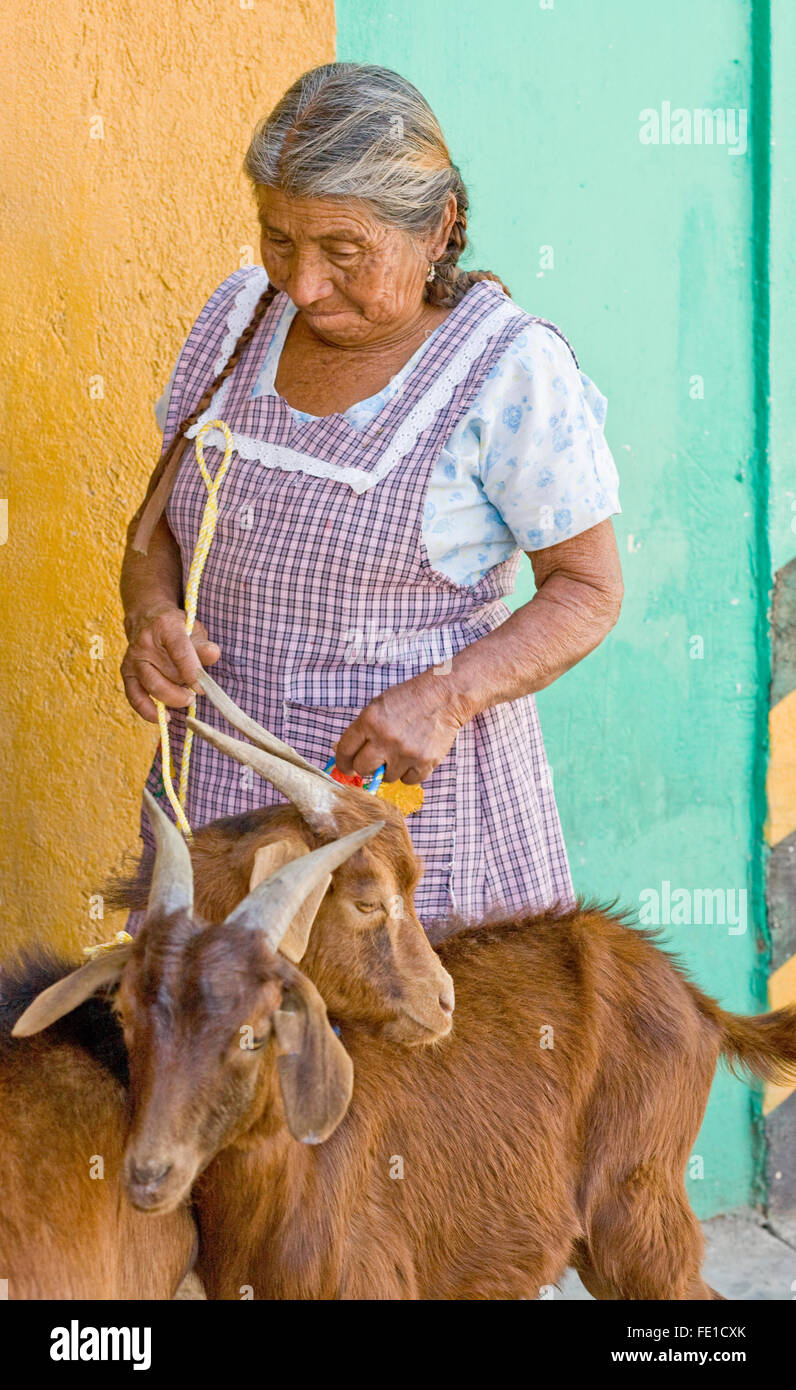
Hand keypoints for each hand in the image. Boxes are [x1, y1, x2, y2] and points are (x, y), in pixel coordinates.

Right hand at [121, 605, 220, 723]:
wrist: (146, 619)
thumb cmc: (176, 628)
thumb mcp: (193, 629)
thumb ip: (203, 645)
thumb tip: (213, 654)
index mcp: (165, 627)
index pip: (179, 651)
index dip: (192, 671)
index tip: (202, 687)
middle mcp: (145, 644)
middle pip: (162, 675)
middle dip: (180, 692)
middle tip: (194, 695)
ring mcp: (133, 659)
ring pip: (151, 688)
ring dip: (171, 699)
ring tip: (186, 699)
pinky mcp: (127, 673)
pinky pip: (135, 698)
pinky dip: (150, 711)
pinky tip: (165, 717)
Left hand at [334, 672, 470, 784]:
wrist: (443, 696)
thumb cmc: (408, 699)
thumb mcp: (377, 706)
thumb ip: (362, 730)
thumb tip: (346, 756)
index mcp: (369, 721)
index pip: (345, 751)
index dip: (343, 763)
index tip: (347, 768)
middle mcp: (385, 738)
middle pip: (362, 768)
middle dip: (366, 767)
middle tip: (375, 761)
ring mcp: (405, 752)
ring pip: (386, 777)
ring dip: (391, 769)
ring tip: (400, 752)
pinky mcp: (424, 762)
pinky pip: (408, 781)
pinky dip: (410, 773)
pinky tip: (413, 758)